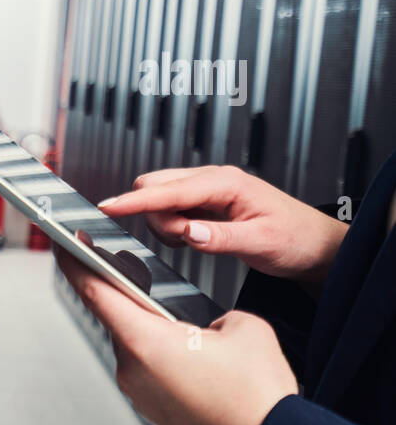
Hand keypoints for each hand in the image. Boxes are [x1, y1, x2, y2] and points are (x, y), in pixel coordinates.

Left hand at [55, 245, 298, 424]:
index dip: (76, 262)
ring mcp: (140, 394)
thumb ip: (216, 314)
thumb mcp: (246, 328)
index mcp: (145, 342)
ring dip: (150, 326)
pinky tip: (191, 352)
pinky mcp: (154, 411)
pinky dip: (162, 354)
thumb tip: (209, 326)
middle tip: (126, 264)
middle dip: (122, 291)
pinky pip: (149, 370)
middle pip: (115, 317)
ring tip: (178, 313)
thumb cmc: (258, 398)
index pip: (94, 291)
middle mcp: (132, 370)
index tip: (64, 242)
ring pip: (136, 345)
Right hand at [99, 165, 347, 283]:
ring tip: (198, 241)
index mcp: (226, 183)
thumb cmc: (295, 238)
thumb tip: (187, 233)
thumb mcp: (260, 244)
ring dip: (167, 225)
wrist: (315, 244)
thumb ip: (219, 239)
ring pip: (160, 200)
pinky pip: (172, 209)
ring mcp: (208, 190)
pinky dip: (174, 227)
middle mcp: (213, 180)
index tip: (108, 208)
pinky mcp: (205, 203)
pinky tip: (197, 238)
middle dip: (155, 216)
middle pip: (155, 186)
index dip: (135, 201)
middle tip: (183, 241)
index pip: (169, 190)